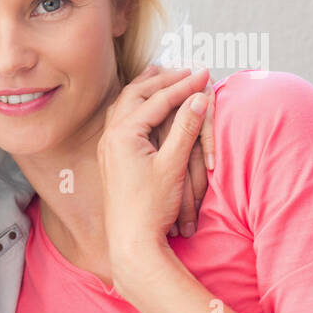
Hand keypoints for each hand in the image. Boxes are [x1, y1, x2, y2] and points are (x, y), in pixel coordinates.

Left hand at [99, 68, 210, 281]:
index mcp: (122, 135)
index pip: (156, 99)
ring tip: (165, 76)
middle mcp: (109, 137)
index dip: (183, 85)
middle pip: (135, 95)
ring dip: (146, 89)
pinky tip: (148, 108)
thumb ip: (185, 129)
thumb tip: (200, 97)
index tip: (205, 73)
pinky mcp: (111, 158)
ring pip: (124, 106)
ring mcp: (107, 148)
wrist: (131, 242)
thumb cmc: (151, 207)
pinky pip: (121, 121)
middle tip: (186, 70)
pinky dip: (137, 107)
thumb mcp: (173, 166)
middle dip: (162, 80)